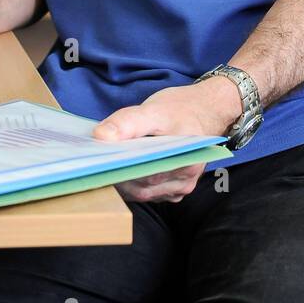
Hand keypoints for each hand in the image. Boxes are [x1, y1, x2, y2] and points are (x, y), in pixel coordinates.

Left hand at [92, 82, 238, 203]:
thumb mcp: (153, 109)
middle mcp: (185, 177)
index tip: (98, 162)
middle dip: (117, 176)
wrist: (206, 110)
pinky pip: (151, 193)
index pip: (141, 175)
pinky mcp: (178, 189)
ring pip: (144, 193)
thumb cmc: (180, 109)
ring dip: (124, 182)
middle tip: (96, 163)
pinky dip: (134, 185)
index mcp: (182, 158)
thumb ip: (127, 123)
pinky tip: (124, 170)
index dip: (117, 171)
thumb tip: (100, 137)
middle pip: (141, 187)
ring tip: (107, 165)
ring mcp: (182, 186)